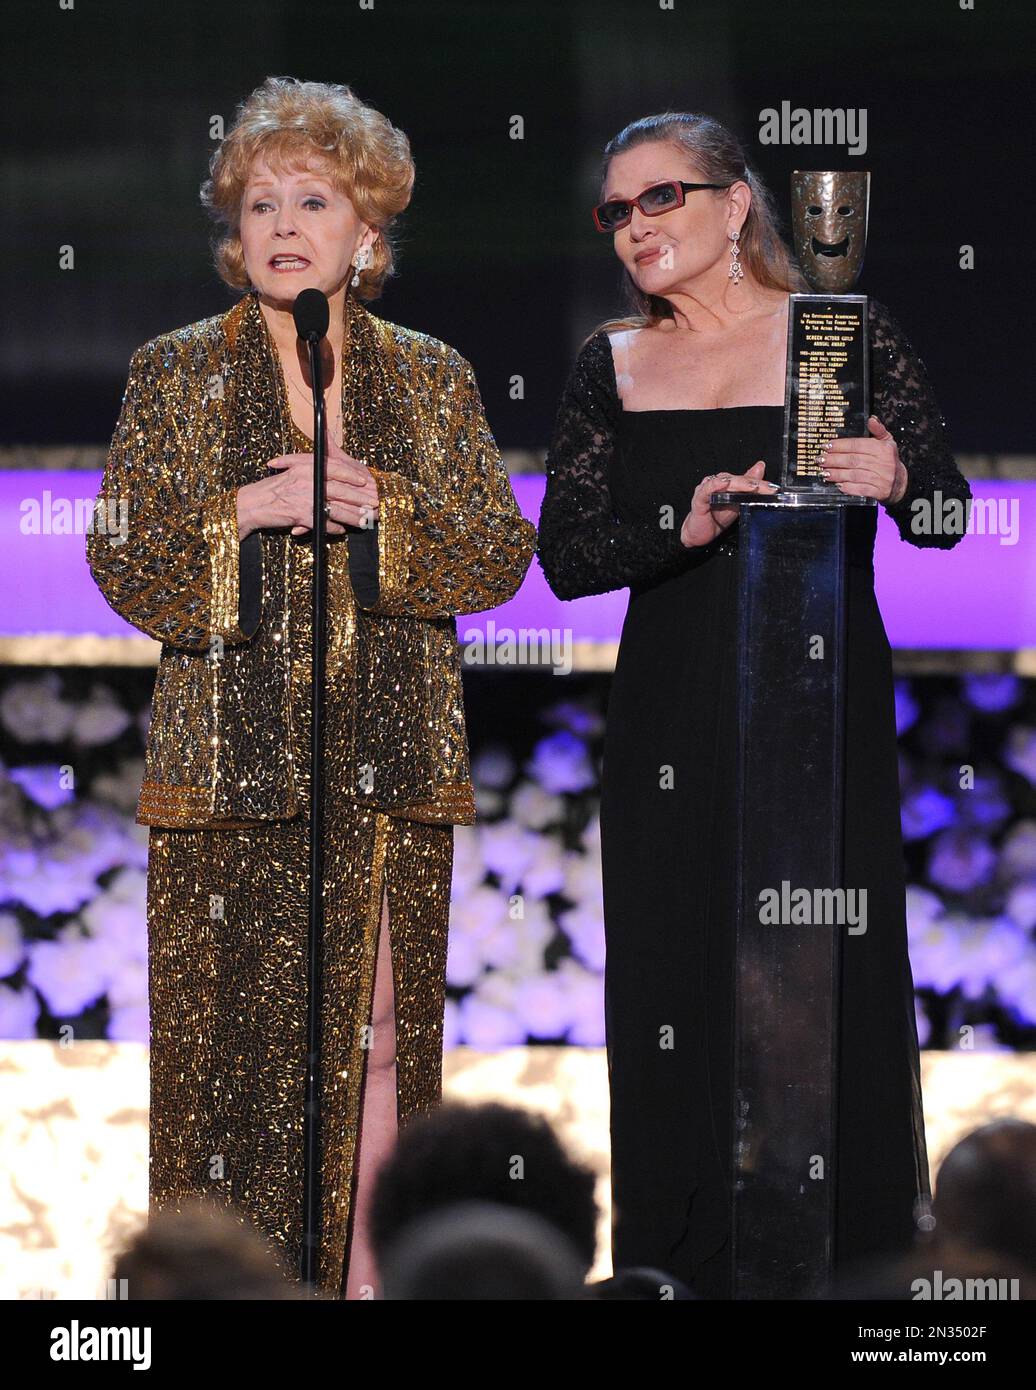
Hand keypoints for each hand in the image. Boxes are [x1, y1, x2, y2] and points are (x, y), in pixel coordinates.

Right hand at [238, 437, 379, 538]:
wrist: (253, 503)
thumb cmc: (272, 487)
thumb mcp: (291, 468)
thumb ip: (310, 464)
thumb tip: (329, 461)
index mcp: (307, 466)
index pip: (336, 468)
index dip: (352, 475)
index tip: (364, 481)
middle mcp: (308, 480)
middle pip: (341, 490)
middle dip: (360, 498)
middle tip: (373, 503)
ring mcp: (306, 498)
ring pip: (337, 509)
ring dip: (353, 517)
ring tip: (365, 520)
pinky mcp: (303, 516)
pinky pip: (324, 523)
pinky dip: (334, 528)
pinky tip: (341, 529)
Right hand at [679, 461, 778, 548]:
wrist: (699, 535)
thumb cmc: (715, 518)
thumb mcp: (738, 504)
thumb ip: (748, 488)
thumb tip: (761, 468)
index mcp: (727, 484)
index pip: (746, 480)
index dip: (761, 482)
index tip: (774, 488)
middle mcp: (717, 483)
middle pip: (738, 479)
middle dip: (755, 483)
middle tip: (769, 488)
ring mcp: (707, 490)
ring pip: (725, 482)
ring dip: (740, 483)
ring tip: (753, 486)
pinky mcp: (699, 499)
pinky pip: (707, 489)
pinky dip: (716, 485)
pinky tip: (724, 484)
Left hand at [819, 415, 906, 502]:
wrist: (901, 483)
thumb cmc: (889, 460)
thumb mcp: (887, 443)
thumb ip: (878, 430)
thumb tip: (871, 419)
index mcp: (883, 449)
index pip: (858, 445)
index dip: (840, 445)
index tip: (826, 446)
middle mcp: (883, 463)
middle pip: (853, 460)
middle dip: (834, 460)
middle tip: (820, 460)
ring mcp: (882, 478)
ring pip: (855, 475)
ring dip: (837, 474)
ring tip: (824, 472)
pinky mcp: (879, 491)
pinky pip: (861, 489)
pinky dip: (849, 488)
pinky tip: (838, 485)